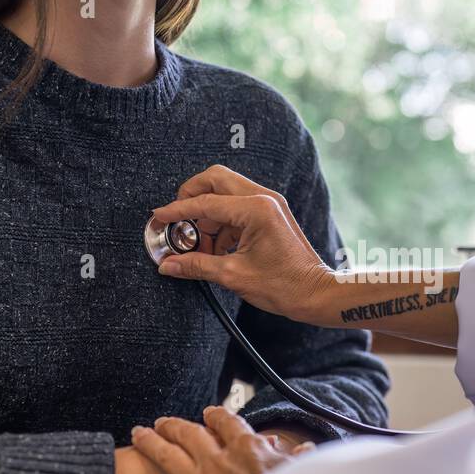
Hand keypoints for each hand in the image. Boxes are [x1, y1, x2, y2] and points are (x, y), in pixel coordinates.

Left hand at [125, 406, 298, 473]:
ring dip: (150, 442)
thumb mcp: (304, 472)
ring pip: (166, 457)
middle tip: (163, 422)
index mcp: (247, 448)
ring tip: (138, 433)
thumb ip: (299, 459)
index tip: (210, 413)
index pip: (227, 423)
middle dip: (174, 425)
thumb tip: (307, 451)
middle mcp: (217, 461)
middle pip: (189, 434)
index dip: (216, 416)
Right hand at [151, 165, 334, 322]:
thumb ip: (196, 265)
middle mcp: (264, 198)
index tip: (158, 217)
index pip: (205, 202)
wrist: (316, 294)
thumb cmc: (285, 286)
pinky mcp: (271, 214)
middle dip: (191, 196)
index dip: (177, 211)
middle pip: (216, 179)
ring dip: (207, 214)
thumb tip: (168, 264)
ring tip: (198, 245)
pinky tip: (215, 248)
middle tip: (177, 220)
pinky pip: (237, 207)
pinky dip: (222, 222)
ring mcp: (270, 204)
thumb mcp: (233, 276)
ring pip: (226, 192)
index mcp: (255, 209)